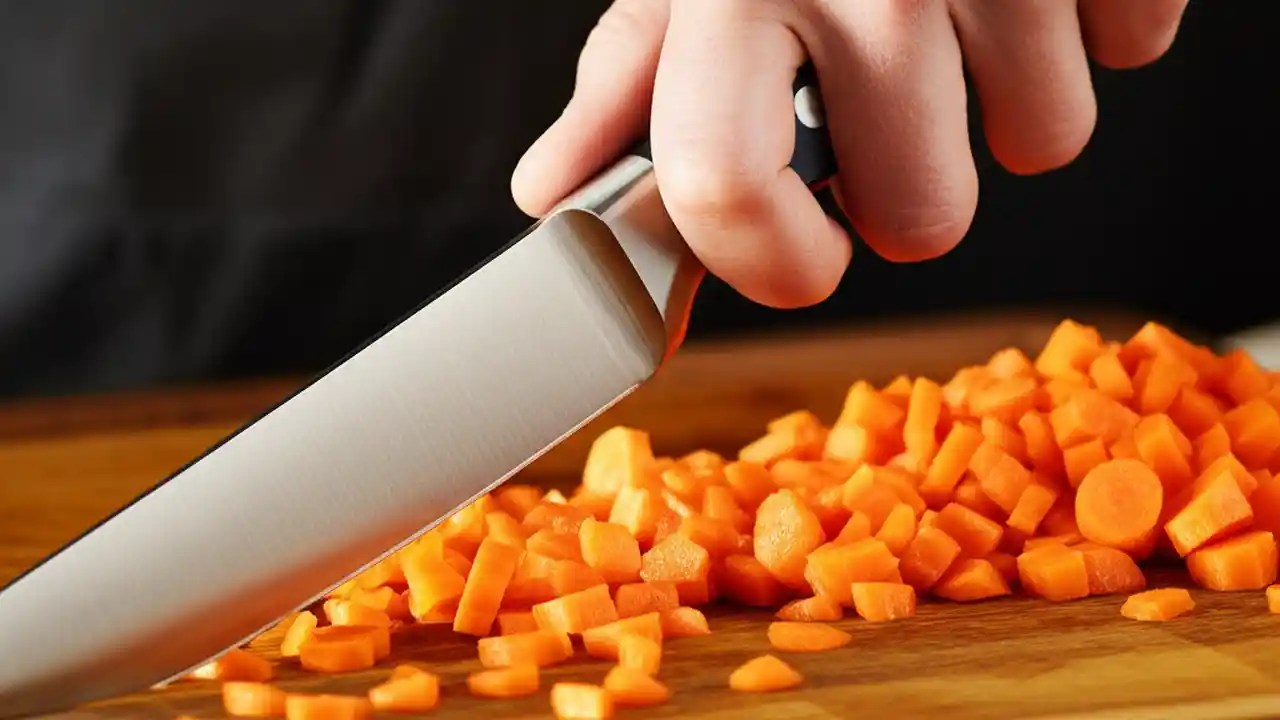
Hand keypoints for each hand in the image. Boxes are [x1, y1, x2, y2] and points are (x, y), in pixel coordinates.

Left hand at [510, 0, 1186, 307]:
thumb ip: (624, 86)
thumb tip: (554, 193)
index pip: (725, 190)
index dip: (773, 262)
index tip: (802, 258)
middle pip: (924, 218)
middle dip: (907, 181)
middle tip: (885, 102)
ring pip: (1042, 141)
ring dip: (1000, 101)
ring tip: (955, 15)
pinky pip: (1126, 53)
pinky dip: (1079, 28)